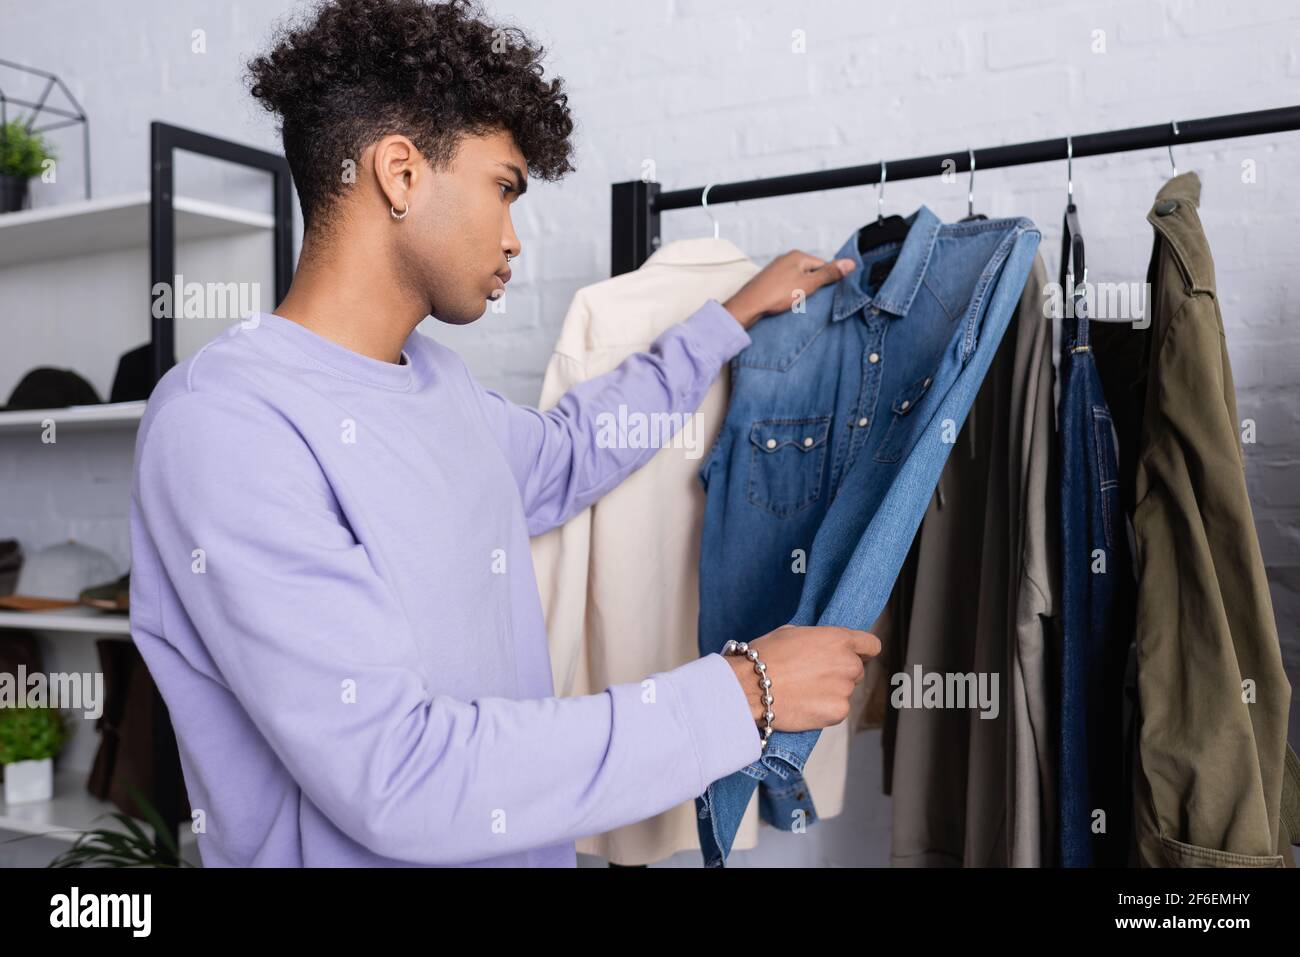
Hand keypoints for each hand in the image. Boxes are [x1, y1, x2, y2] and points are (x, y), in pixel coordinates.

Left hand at [723, 251, 855, 329]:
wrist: (749, 306)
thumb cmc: (777, 294)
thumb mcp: (809, 284)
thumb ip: (829, 274)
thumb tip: (850, 263)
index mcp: (797, 255)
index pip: (823, 264)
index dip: (827, 279)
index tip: (828, 293)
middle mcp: (786, 259)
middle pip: (810, 272)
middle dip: (814, 285)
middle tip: (813, 299)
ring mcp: (776, 269)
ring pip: (798, 280)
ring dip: (802, 291)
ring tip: (799, 302)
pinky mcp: (769, 281)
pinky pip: (787, 286)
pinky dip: (790, 294)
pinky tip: (788, 303)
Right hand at [723, 624, 879, 730]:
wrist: (751, 687)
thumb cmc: (766, 656)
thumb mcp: (792, 633)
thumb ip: (817, 639)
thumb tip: (821, 647)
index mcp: (839, 639)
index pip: (871, 645)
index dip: (862, 651)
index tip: (854, 656)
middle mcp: (848, 663)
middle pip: (857, 670)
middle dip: (840, 673)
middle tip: (814, 677)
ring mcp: (845, 690)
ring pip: (845, 691)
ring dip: (830, 692)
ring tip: (803, 692)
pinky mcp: (838, 712)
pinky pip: (837, 710)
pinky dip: (824, 709)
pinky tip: (803, 705)